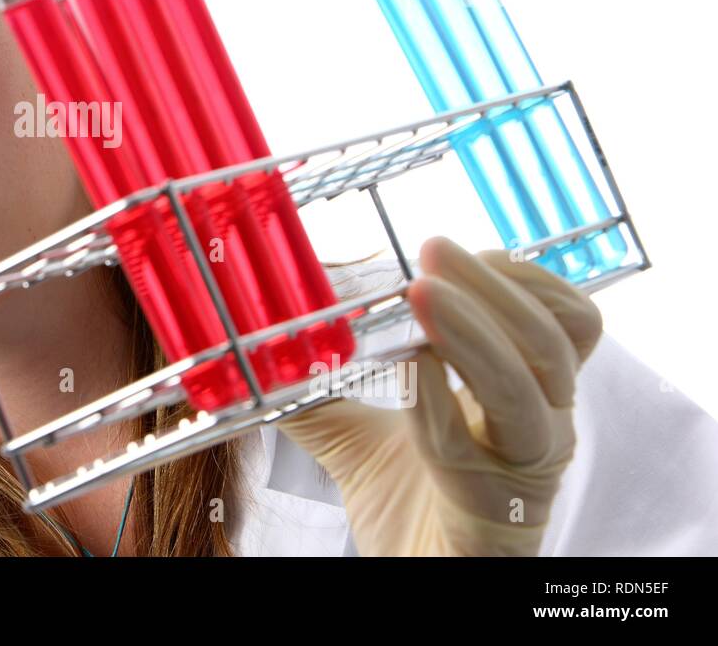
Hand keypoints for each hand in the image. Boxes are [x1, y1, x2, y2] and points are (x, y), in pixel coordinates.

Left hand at [276, 235, 602, 555]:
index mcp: (524, 391)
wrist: (418, 578)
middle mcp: (543, 425)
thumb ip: (320, 385)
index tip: (447, 250)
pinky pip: (483, 447)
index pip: (561, 318)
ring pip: (529, 387)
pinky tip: (410, 366)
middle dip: (492, 286)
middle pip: (553, 340)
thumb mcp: (355, 431)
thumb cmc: (405, 504)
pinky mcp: (503, 512)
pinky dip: (444, 398)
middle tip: (433, 250)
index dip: (514, 276)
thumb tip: (267, 337)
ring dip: (474, 330)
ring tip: (421, 294)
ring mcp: (529, 469)